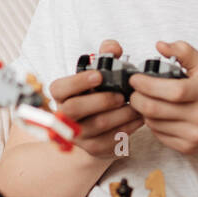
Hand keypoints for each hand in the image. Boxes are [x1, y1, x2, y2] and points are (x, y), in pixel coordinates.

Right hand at [45, 39, 143, 159]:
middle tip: (121, 95)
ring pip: (97, 125)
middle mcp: (64, 116)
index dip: (77, 82)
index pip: (59, 88)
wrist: (98, 127)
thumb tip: (113, 48)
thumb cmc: (98, 94)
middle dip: (102, 100)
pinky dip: (128, 128)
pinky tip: (138, 118)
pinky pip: (110, 140)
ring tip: (137, 105)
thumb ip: (105, 56)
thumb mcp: (99, 73)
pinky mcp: (93, 148)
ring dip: (121, 114)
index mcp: (61, 95)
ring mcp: (77, 135)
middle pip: (76, 109)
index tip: (98, 76)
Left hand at [128, 40, 197, 155]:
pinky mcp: (187, 147)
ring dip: (143, 111)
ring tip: (146, 101)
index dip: (148, 85)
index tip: (136, 79)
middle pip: (155, 109)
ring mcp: (194, 134)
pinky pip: (158, 135)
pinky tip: (157, 114)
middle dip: (137, 98)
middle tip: (134, 91)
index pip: (172, 91)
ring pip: (153, 123)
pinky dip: (152, 123)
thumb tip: (160, 46)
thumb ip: (183, 51)